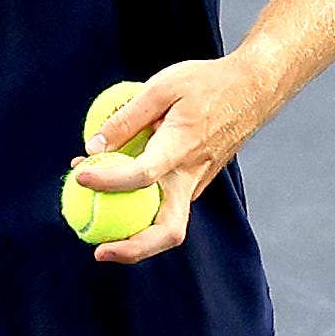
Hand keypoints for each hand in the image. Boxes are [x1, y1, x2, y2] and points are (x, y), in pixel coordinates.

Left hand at [74, 56, 271, 265]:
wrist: (253, 90)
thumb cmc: (207, 84)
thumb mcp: (162, 86)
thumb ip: (126, 118)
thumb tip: (93, 146)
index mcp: (182, 148)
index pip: (143, 176)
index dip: (109, 181)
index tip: (81, 176)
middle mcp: (191, 175)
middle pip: (168, 231)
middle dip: (133, 250)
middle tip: (99, 251)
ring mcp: (197, 183)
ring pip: (168, 225)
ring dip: (134, 236)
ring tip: (97, 226)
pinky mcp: (196, 183)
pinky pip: (167, 207)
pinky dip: (141, 211)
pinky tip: (114, 195)